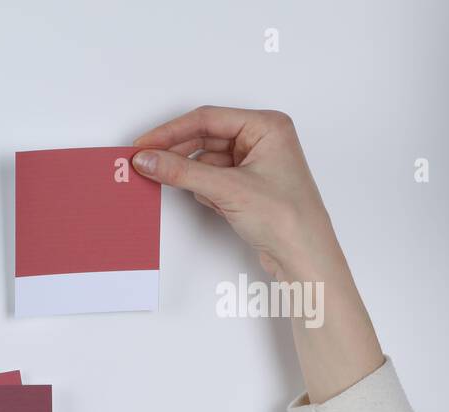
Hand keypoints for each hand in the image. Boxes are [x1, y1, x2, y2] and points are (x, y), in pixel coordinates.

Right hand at [132, 105, 383, 403]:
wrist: (304, 256)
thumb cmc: (288, 218)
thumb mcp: (228, 189)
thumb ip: (182, 172)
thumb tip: (148, 159)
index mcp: (267, 126)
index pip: (208, 119)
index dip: (171, 131)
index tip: (144, 144)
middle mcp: (262, 140)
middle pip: (204, 137)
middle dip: (175, 151)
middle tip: (144, 161)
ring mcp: (254, 163)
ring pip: (205, 159)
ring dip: (187, 171)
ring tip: (163, 180)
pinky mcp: (246, 185)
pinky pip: (211, 177)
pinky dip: (199, 186)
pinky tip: (198, 197)